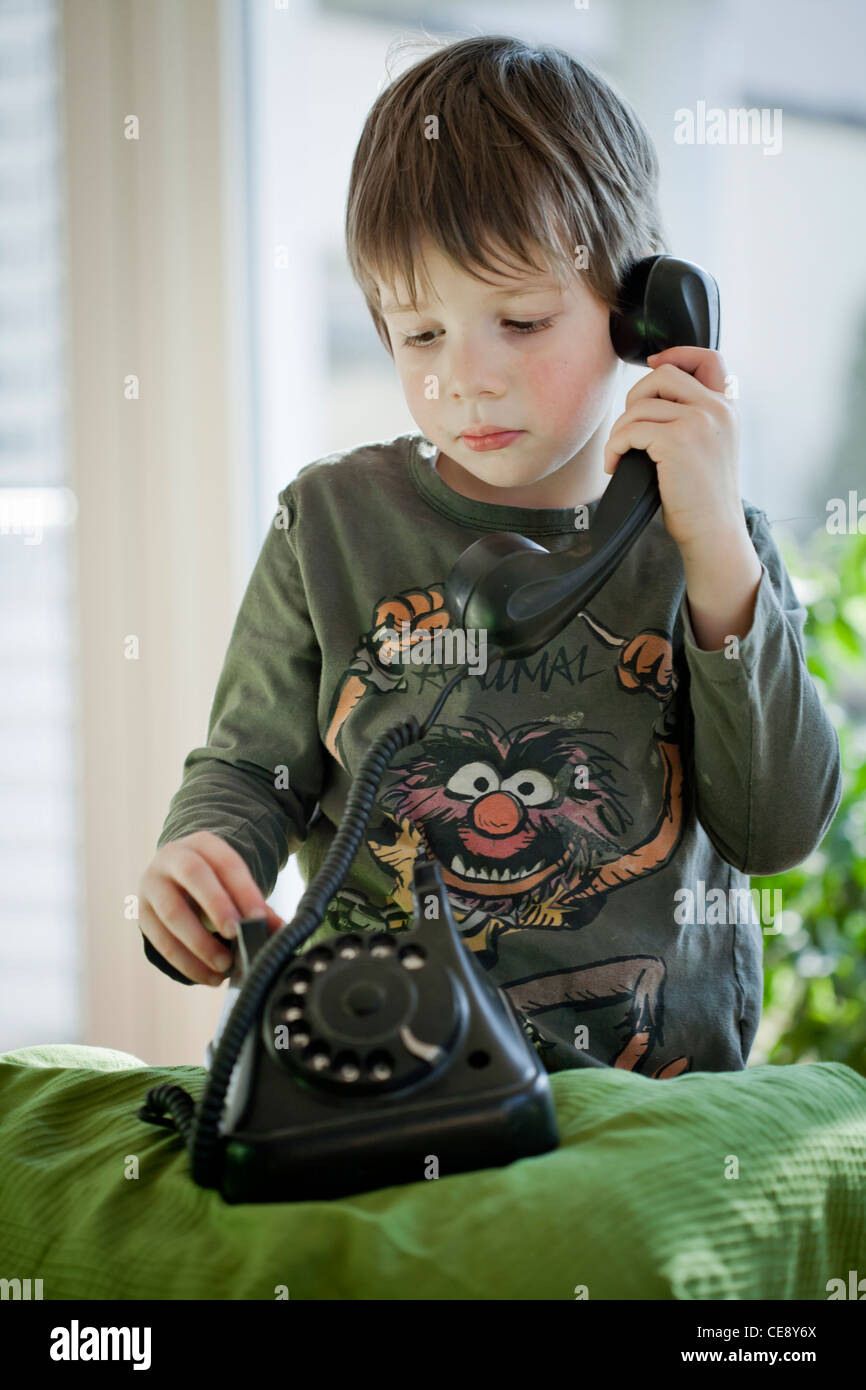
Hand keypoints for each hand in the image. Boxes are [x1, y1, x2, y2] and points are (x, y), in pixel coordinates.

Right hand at [138, 830, 283, 985]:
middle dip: (217, 906)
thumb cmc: (215, 884)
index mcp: (204, 844)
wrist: (174, 877)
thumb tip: (282, 932)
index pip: (227, 863)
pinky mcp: (142, 913)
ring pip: (172, 912)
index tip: (259, 919)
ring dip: (200, 943)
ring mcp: (153, 884)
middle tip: (237, 936)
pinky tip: (207, 976)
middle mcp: (174, 857)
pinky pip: (160, 939)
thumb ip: (256, 907)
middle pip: (194, 876)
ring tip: (224, 967)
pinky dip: (185, 962)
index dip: (244, 891)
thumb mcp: (234, 884)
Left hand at [603, 346, 744, 553]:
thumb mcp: (710, 448)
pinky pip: (630, 430)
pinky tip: (615, 465)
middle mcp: (717, 408)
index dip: (677, 353)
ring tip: (619, 454)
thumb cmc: (703, 498)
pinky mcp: (676, 441)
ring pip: (640, 405)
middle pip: (663, 374)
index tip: (652, 363)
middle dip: (634, 397)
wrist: (714, 531)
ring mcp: (698, 421)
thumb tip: (648, 401)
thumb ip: (693, 419)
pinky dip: (614, 447)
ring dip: (619, 430)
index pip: (709, 358)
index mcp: (727, 408)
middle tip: (628, 429)